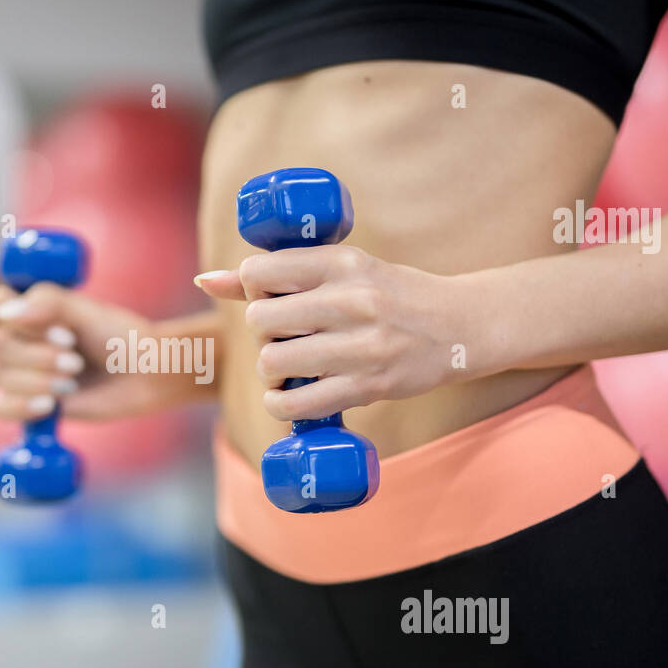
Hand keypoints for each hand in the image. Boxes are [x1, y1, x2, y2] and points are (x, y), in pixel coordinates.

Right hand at [0, 283, 177, 421]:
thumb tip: (5, 313)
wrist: (142, 376)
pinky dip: (21, 406)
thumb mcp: (87, 311)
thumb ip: (48, 303)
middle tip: (75, 361)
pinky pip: (0, 407)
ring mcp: (21, 371)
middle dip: (36, 356)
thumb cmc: (119, 337)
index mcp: (31, 310)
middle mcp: (20, 339)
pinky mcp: (27, 403)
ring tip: (72, 383)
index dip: (21, 319)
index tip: (64, 331)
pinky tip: (50, 405)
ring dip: (36, 381)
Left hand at [196, 244, 469, 420]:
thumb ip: (279, 274)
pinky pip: (298, 404)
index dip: (253, 289)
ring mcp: (361, 346)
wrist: (463, 326)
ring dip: (270, 370)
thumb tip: (204, 281)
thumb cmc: (393, 295)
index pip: (261, 272)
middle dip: (261, 332)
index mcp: (344, 262)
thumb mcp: (346, 269)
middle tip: (282, 335)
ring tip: (287, 367)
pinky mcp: (368, 385)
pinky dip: (281, 405)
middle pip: (261, 320)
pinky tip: (288, 397)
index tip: (271, 297)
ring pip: (273, 362)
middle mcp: (351, 300)